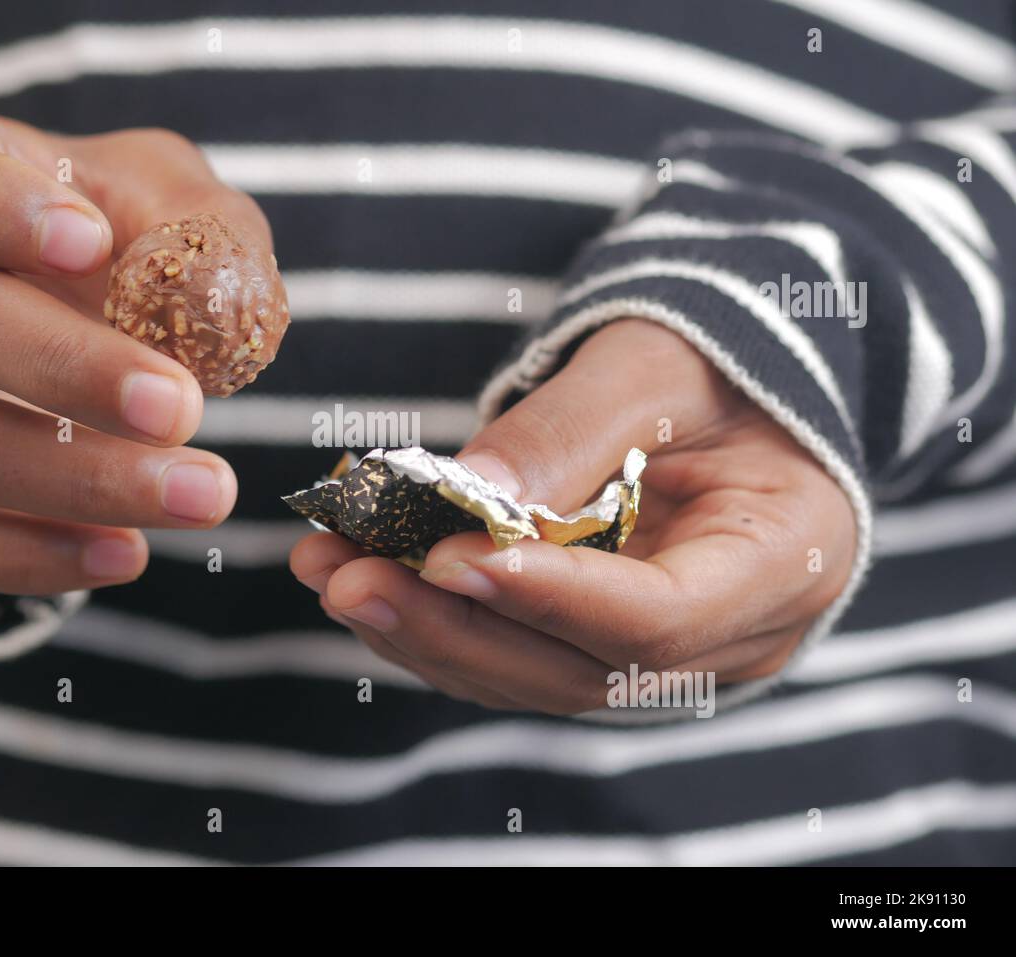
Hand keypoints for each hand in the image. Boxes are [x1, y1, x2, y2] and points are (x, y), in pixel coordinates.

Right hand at [0, 102, 268, 592]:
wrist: (16, 305)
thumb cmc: (90, 234)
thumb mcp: (145, 190)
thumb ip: (189, 216)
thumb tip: (210, 289)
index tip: (92, 245)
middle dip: (74, 375)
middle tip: (186, 412)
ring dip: (78, 483)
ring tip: (198, 497)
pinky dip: (28, 556)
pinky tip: (123, 552)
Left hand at [290, 318, 856, 713]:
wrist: (726, 387)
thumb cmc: (710, 361)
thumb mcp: (652, 365)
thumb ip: (567, 432)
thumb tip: (460, 496)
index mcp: (784, 560)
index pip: (661, 618)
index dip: (551, 598)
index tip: (445, 557)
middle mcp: (733, 637)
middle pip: (583, 669)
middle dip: (455, 626)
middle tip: (346, 576)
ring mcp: (669, 658)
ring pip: (535, 676)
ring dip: (423, 630)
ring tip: (328, 567)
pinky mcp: (603, 649)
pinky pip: (516, 657)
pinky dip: (435, 623)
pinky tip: (361, 574)